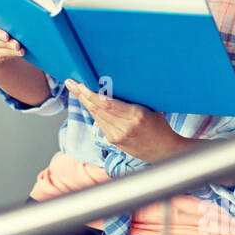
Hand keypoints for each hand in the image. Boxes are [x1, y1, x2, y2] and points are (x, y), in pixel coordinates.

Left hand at [64, 79, 185, 163]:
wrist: (164, 151)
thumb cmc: (160, 126)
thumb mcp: (151, 108)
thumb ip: (134, 99)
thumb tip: (116, 84)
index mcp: (136, 116)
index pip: (108, 104)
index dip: (92, 95)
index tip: (81, 86)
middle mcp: (124, 128)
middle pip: (97, 109)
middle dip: (82, 95)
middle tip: (70, 83)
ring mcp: (117, 137)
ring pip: (96, 116)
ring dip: (84, 102)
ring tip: (75, 89)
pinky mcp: (114, 142)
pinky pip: (100, 123)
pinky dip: (93, 112)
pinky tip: (87, 102)